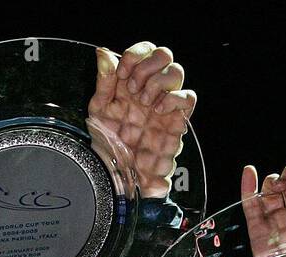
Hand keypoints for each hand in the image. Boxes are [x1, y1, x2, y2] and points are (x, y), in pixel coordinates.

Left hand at [88, 42, 195, 198]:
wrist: (118, 176)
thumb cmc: (108, 146)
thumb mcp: (98, 111)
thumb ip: (104, 81)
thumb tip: (104, 52)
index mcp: (132, 83)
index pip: (144, 52)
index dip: (135, 55)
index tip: (122, 75)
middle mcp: (150, 90)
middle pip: (164, 55)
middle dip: (147, 66)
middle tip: (133, 89)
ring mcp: (165, 105)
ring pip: (177, 72)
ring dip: (159, 81)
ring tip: (145, 101)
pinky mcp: (176, 123)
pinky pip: (188, 99)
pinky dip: (174, 98)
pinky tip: (158, 110)